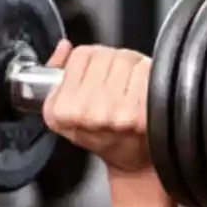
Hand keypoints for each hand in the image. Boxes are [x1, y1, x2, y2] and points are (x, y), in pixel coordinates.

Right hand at [43, 42, 151, 176]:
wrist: (133, 158)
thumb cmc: (104, 134)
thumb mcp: (69, 108)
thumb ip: (61, 73)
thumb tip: (63, 48)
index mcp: (62, 111)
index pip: (79, 56)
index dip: (88, 65)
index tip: (91, 83)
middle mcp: (84, 112)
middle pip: (100, 56)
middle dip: (109, 66)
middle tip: (112, 88)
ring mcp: (111, 112)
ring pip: (121, 59)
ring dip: (128, 70)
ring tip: (126, 91)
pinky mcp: (136, 111)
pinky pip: (141, 70)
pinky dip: (145, 76)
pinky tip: (140, 94)